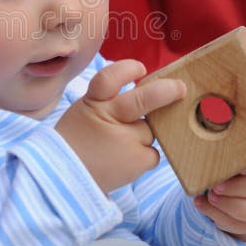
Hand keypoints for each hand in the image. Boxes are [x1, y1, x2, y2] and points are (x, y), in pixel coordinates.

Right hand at [55, 59, 185, 192]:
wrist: (65, 177)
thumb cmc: (77, 139)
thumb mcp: (84, 110)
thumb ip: (109, 99)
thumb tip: (146, 88)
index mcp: (94, 103)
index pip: (110, 78)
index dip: (127, 70)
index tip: (140, 68)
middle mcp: (110, 119)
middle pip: (144, 100)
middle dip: (166, 91)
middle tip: (180, 88)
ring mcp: (126, 141)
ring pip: (150, 130)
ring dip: (141, 136)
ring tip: (119, 147)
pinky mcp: (136, 161)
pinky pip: (152, 153)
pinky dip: (143, 156)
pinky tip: (124, 161)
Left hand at [194, 151, 245, 241]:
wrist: (231, 187)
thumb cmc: (229, 162)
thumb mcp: (229, 155)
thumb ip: (227, 152)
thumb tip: (210, 151)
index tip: (240, 169)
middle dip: (238, 188)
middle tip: (217, 186)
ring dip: (230, 205)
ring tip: (210, 197)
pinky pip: (242, 225)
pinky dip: (219, 215)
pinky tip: (202, 204)